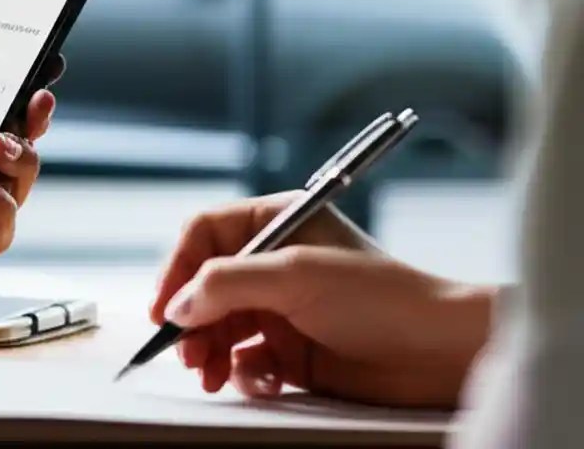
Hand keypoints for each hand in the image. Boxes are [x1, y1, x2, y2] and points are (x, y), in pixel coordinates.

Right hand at [150, 193, 494, 408]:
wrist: (439, 353)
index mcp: (278, 223)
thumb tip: (177, 306)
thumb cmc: (381, 298)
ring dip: (208, 351)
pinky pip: (245, 361)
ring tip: (211, 374)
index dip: (178, 268)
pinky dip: (242, 373)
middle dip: (190, 320)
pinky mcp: (292, 352)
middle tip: (187, 352)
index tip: (164, 308)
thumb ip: (227, 284)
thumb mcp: (296, 276)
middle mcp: (275, 263)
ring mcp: (282, 308)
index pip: (205, 235)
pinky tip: (262, 381)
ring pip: (218, 327)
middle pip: (204, 286)